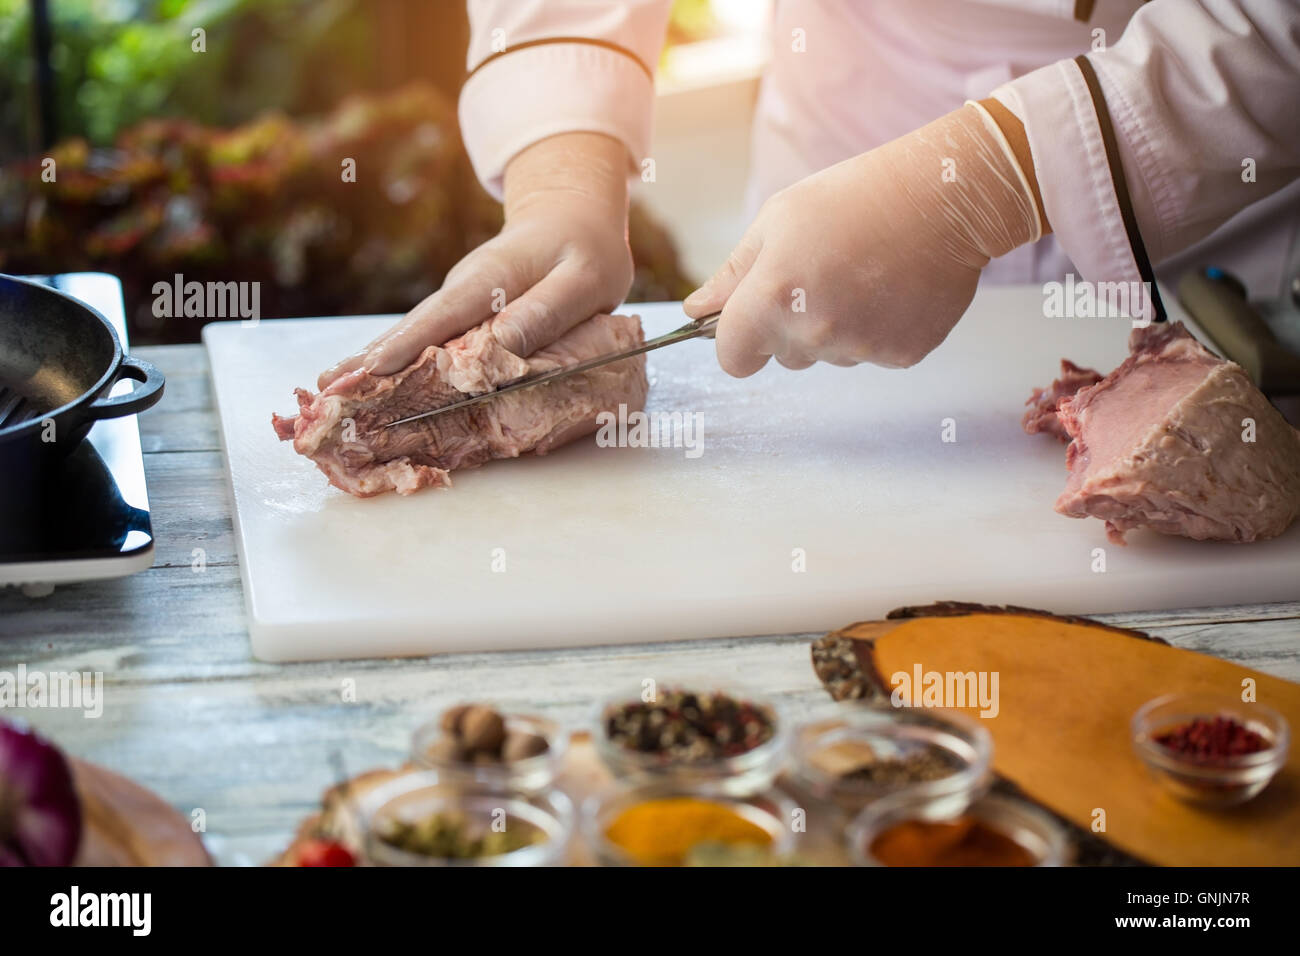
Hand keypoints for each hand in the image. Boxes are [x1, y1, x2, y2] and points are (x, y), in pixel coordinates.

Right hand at [319, 132, 632, 387]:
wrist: (572, 216)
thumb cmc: (584, 249)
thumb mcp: (585, 278)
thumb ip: (549, 309)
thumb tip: (504, 342)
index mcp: (489, 279)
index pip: (442, 317)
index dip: (408, 345)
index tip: (373, 369)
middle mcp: (463, 290)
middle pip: (411, 329)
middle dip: (370, 360)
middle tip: (326, 389)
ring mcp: (459, 302)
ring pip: (412, 336)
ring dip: (372, 363)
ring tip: (330, 389)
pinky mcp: (462, 315)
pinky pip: (426, 341)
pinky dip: (396, 362)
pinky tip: (368, 382)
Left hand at [683, 104, 1041, 375]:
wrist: (944, 197)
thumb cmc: (853, 197)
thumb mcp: (778, 221)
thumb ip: (733, 274)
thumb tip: (695, 311)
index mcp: (771, 300)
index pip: (732, 359)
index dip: (737, 341)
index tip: (748, 323)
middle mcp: (814, 334)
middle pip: (783, 357)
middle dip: (790, 326)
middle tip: (821, 273)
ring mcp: (861, 349)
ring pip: (829, 355)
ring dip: (836, 327)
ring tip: (862, 274)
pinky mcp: (902, 355)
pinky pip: (872, 354)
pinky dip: (878, 329)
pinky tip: (892, 287)